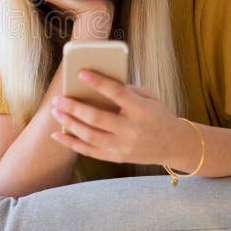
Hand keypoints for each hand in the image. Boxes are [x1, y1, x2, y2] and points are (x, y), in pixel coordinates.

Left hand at [48, 69, 183, 165]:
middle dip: (74, 107)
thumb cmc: (157, 114)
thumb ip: (125, 90)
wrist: (174, 144)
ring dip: (69, 123)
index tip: (80, 72)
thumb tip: (95, 85)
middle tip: (58, 99)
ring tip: (56, 112)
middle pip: (97, 118)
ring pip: (90, 136)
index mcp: (140, 110)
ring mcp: (123, 146)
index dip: (98, 82)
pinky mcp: (117, 158)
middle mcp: (131, 130)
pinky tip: (57, 134)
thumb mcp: (148, 97)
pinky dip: (71, 143)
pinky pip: (89, 151)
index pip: (116, 93)